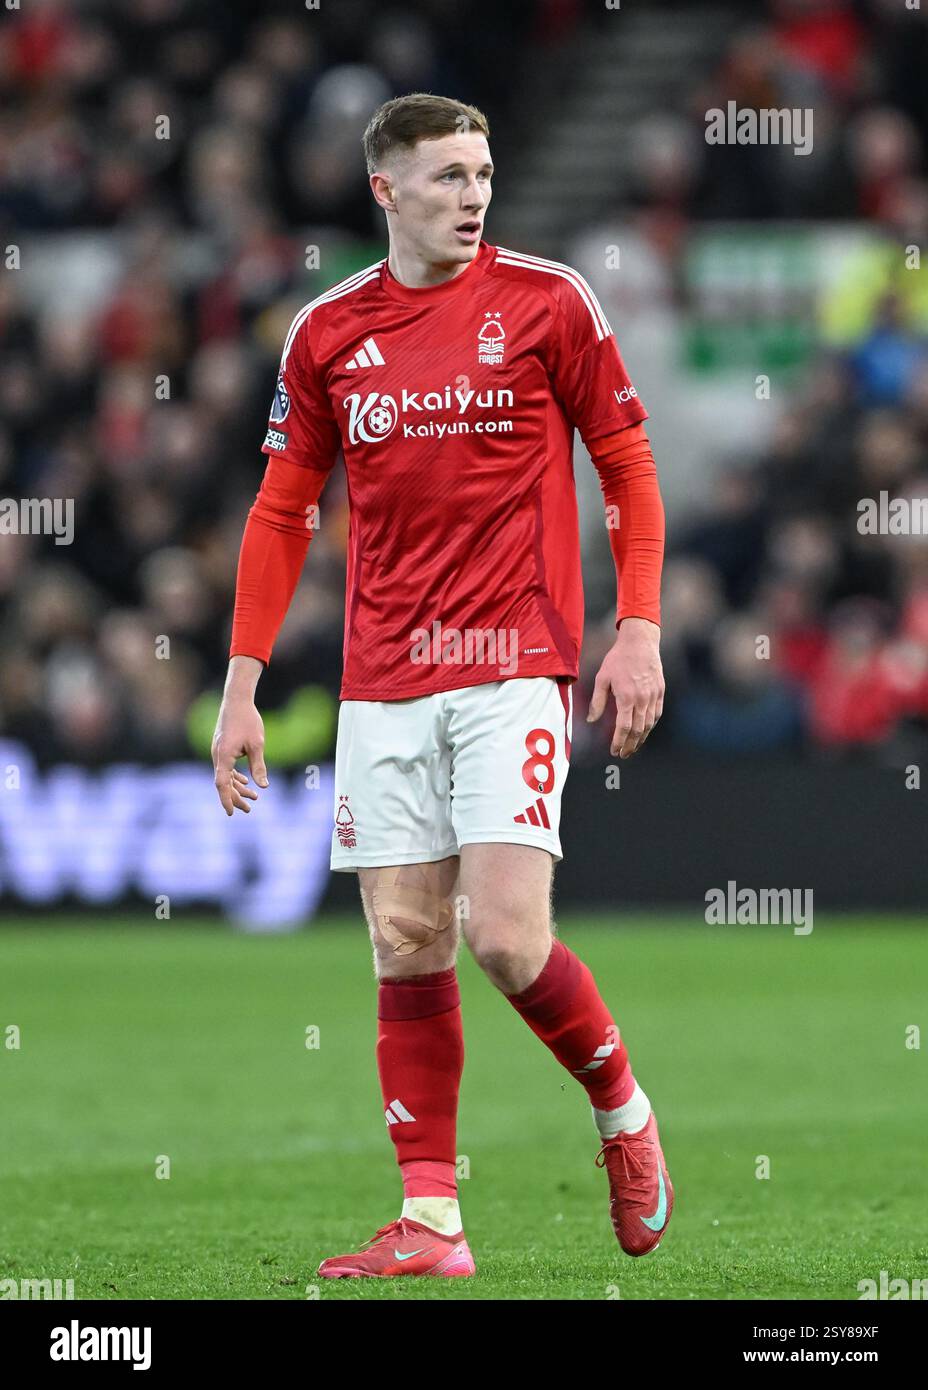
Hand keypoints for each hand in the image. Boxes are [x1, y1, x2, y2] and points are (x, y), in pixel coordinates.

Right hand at [211, 689, 267, 815]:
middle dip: (236, 797)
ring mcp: (218, 752)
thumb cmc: (248, 720)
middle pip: (224, 783)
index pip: (222, 784)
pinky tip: (246, 782)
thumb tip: (264, 786)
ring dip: (238, 787)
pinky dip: (235, 776)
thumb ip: (259, 767)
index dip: (226, 800)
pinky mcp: (222, 748)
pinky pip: (226, 768)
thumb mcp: (257, 745)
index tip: (231, 813)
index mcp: (223, 756)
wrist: (236, 700)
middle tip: (249, 809)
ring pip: (225, 776)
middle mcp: (217, 756)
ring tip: (254, 797)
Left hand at [586, 617, 663, 757]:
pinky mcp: (660, 692)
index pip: (624, 727)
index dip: (619, 742)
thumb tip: (591, 720)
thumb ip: (597, 701)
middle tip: (623, 754)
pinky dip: (651, 726)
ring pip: (649, 725)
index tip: (614, 750)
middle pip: (638, 730)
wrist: (640, 642)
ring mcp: (653, 696)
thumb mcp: (602, 678)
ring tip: (633, 747)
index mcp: (627, 697)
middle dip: (630, 745)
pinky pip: (657, 714)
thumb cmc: (618, 659)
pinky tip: (644, 732)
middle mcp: (642, 699)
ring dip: (641, 739)